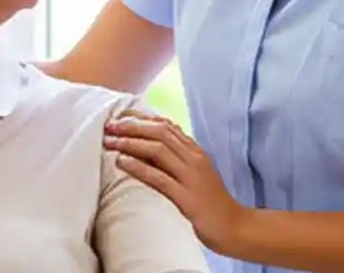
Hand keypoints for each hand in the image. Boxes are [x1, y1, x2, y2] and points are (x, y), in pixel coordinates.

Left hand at [103, 110, 246, 252]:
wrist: (234, 227)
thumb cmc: (211, 203)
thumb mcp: (195, 174)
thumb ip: (177, 160)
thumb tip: (146, 149)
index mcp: (195, 152)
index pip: (166, 125)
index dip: (141, 118)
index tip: (120, 116)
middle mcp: (194, 159)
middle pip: (159, 132)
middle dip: (132, 126)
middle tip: (109, 126)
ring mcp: (191, 177)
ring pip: (158, 150)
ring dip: (130, 143)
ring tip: (110, 142)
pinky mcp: (187, 198)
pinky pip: (159, 178)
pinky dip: (139, 168)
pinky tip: (122, 163)